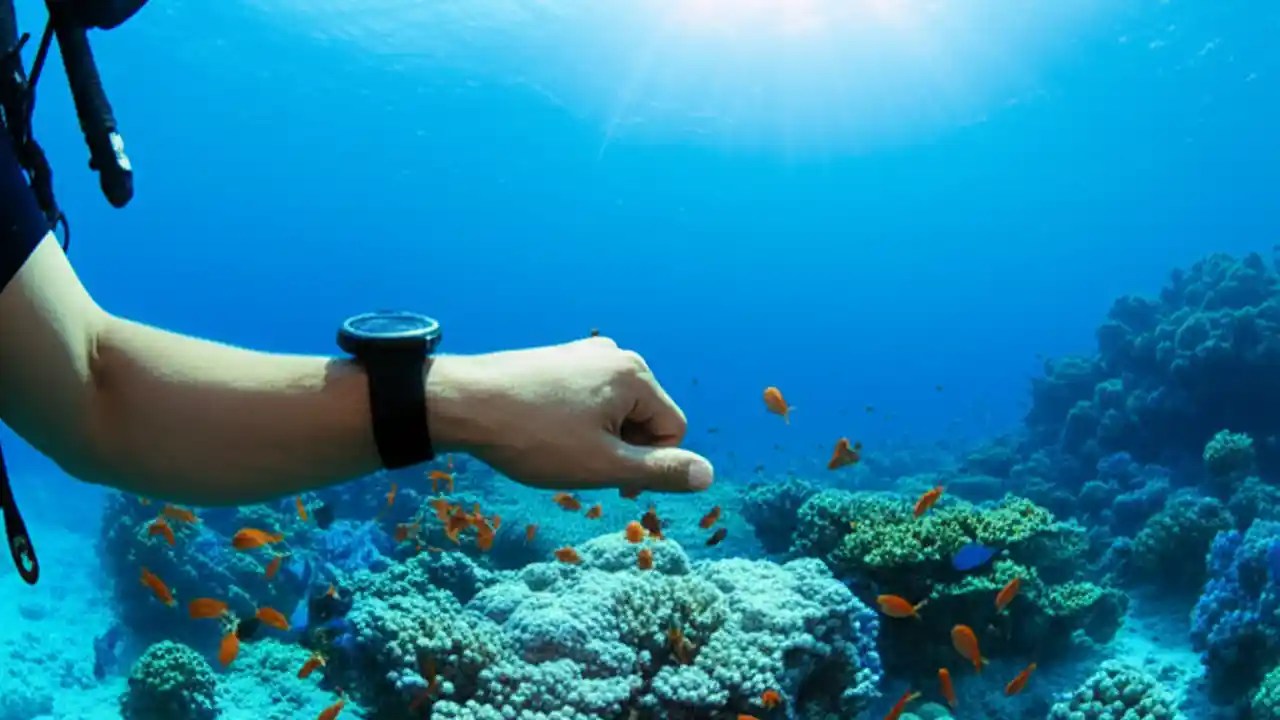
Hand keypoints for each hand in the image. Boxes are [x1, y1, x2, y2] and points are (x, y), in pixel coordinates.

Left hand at [426, 337, 713, 493]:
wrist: (462, 404)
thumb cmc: (534, 437)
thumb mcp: (603, 465)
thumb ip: (660, 472)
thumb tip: (708, 475)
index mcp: (635, 375)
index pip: (673, 430)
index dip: (647, 465)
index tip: (609, 480)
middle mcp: (615, 355)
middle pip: (645, 418)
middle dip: (622, 449)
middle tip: (579, 466)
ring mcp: (583, 354)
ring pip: (614, 412)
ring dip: (598, 439)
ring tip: (557, 450)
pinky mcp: (558, 360)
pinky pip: (588, 400)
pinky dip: (576, 423)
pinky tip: (544, 433)